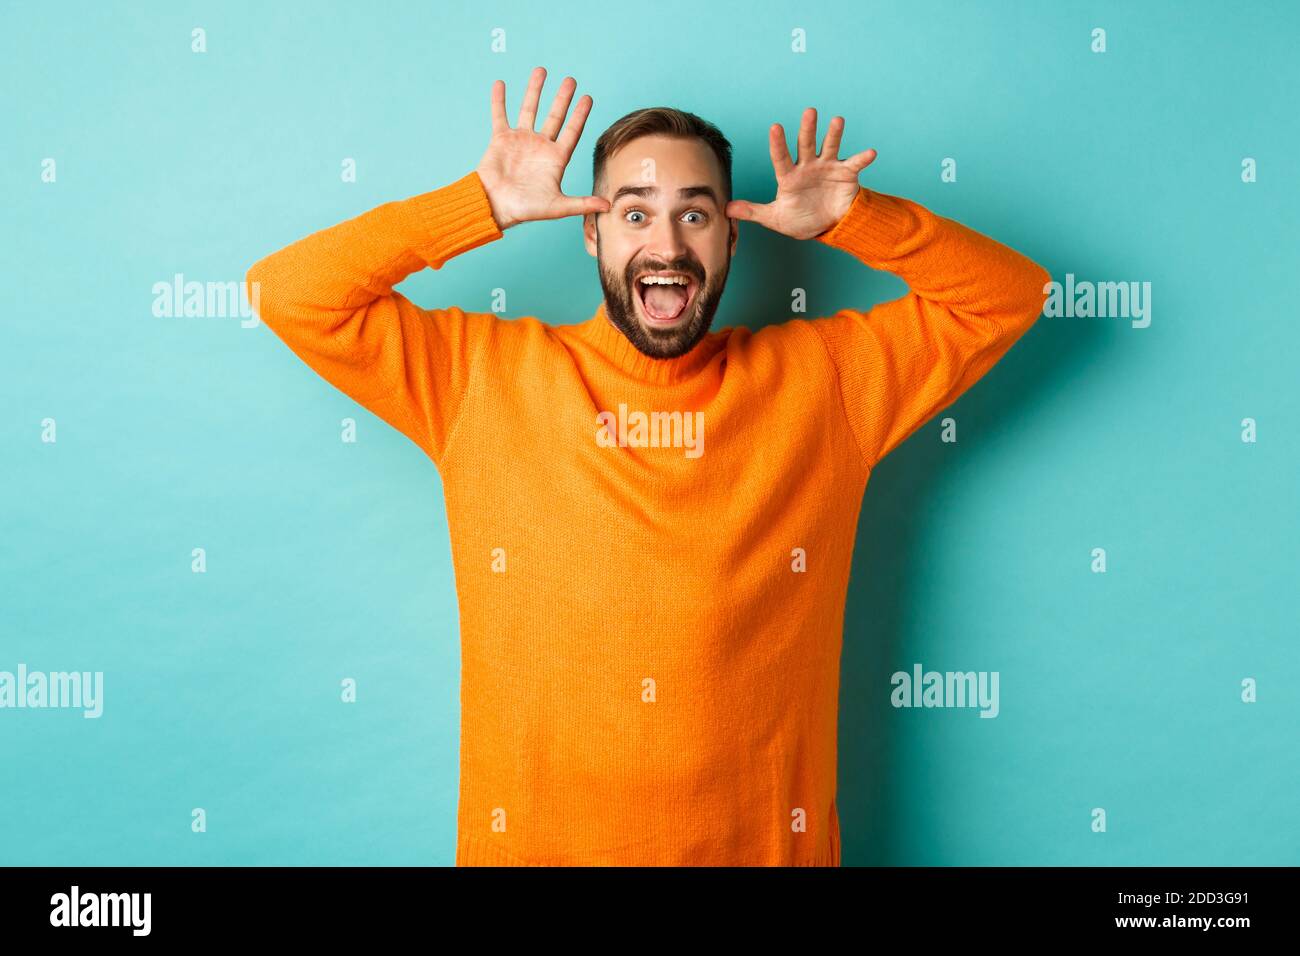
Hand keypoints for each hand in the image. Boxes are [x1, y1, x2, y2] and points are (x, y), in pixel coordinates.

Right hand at [475, 66, 610, 230]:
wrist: (494, 207)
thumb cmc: (525, 209)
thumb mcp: (557, 207)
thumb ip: (582, 204)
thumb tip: (609, 206)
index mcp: (555, 159)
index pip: (572, 132)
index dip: (580, 115)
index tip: (587, 98)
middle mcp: (540, 146)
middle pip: (554, 116)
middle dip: (562, 98)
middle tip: (571, 80)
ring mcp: (520, 140)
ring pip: (529, 109)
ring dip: (535, 90)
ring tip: (541, 70)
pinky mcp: (501, 139)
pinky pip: (500, 115)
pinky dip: (499, 100)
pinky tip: (501, 84)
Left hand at [725, 108, 877, 239]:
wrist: (826, 226)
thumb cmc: (799, 219)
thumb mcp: (774, 218)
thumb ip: (752, 212)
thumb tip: (726, 210)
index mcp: (790, 176)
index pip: (781, 157)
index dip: (778, 144)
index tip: (775, 127)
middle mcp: (808, 166)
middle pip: (806, 144)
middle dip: (807, 128)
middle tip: (808, 112)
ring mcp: (828, 167)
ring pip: (830, 146)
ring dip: (834, 134)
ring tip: (837, 120)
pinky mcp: (846, 174)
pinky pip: (855, 164)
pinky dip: (863, 158)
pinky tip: (870, 153)